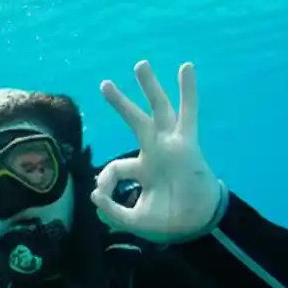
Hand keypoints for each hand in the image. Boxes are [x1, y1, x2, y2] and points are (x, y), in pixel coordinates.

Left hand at [91, 60, 224, 243]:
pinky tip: (186, 68)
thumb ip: (111, 209)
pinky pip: (188, 113)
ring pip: (159, 109)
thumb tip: (93, 195)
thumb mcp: (132, 219)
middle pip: (136, 121)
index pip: (114, 168)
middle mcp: (155, 151)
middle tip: (104, 83)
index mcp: (143, 169)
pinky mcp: (186, 143)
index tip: (101, 196)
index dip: (104, 182)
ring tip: (140, 65)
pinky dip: (188, 91)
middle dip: (120, 103)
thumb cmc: (168, 220)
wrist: (195, 223)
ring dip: (150, 86)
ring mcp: (170, 145)